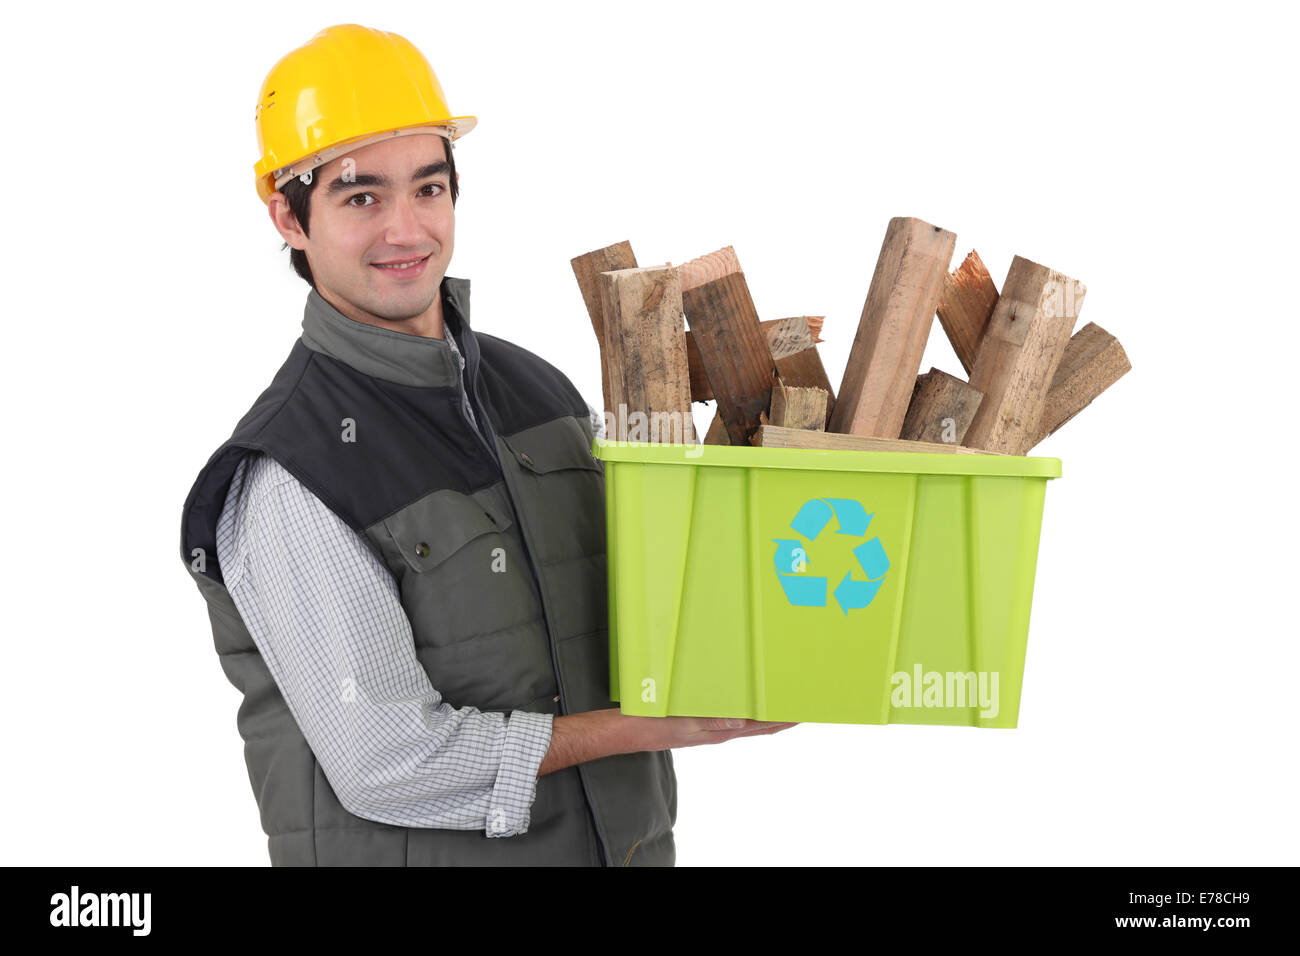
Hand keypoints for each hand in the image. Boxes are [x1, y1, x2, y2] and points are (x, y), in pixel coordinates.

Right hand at [608, 709, 798, 752]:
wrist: (623, 731)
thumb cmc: (648, 725)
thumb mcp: (680, 723)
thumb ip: (710, 722)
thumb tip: (741, 723)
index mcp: (717, 731)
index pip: (759, 726)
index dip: (783, 721)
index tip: (804, 713)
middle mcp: (717, 730)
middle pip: (758, 725)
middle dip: (781, 717)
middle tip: (802, 706)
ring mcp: (707, 726)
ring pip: (746, 720)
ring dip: (766, 714)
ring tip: (783, 704)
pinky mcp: (696, 719)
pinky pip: (728, 714)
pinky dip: (745, 709)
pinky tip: (746, 704)